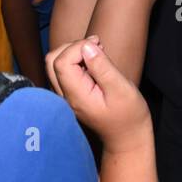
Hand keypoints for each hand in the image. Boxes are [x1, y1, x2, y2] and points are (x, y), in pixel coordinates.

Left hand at [46, 36, 152, 154]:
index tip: (99, 45)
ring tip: (97, 51)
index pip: (61, 62)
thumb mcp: (121, 88)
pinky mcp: (71, 95)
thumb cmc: (128, 114)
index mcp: (76, 96)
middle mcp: (65, 97)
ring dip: (74, 52)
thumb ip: (102, 67)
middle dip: (73, 46)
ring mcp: (66, 97)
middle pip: (53, 61)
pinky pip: (64, 71)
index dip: (78, 47)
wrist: (127, 137)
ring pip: (55, 64)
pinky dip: (76, 60)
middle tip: (97, 45)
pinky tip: (94, 61)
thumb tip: (86, 46)